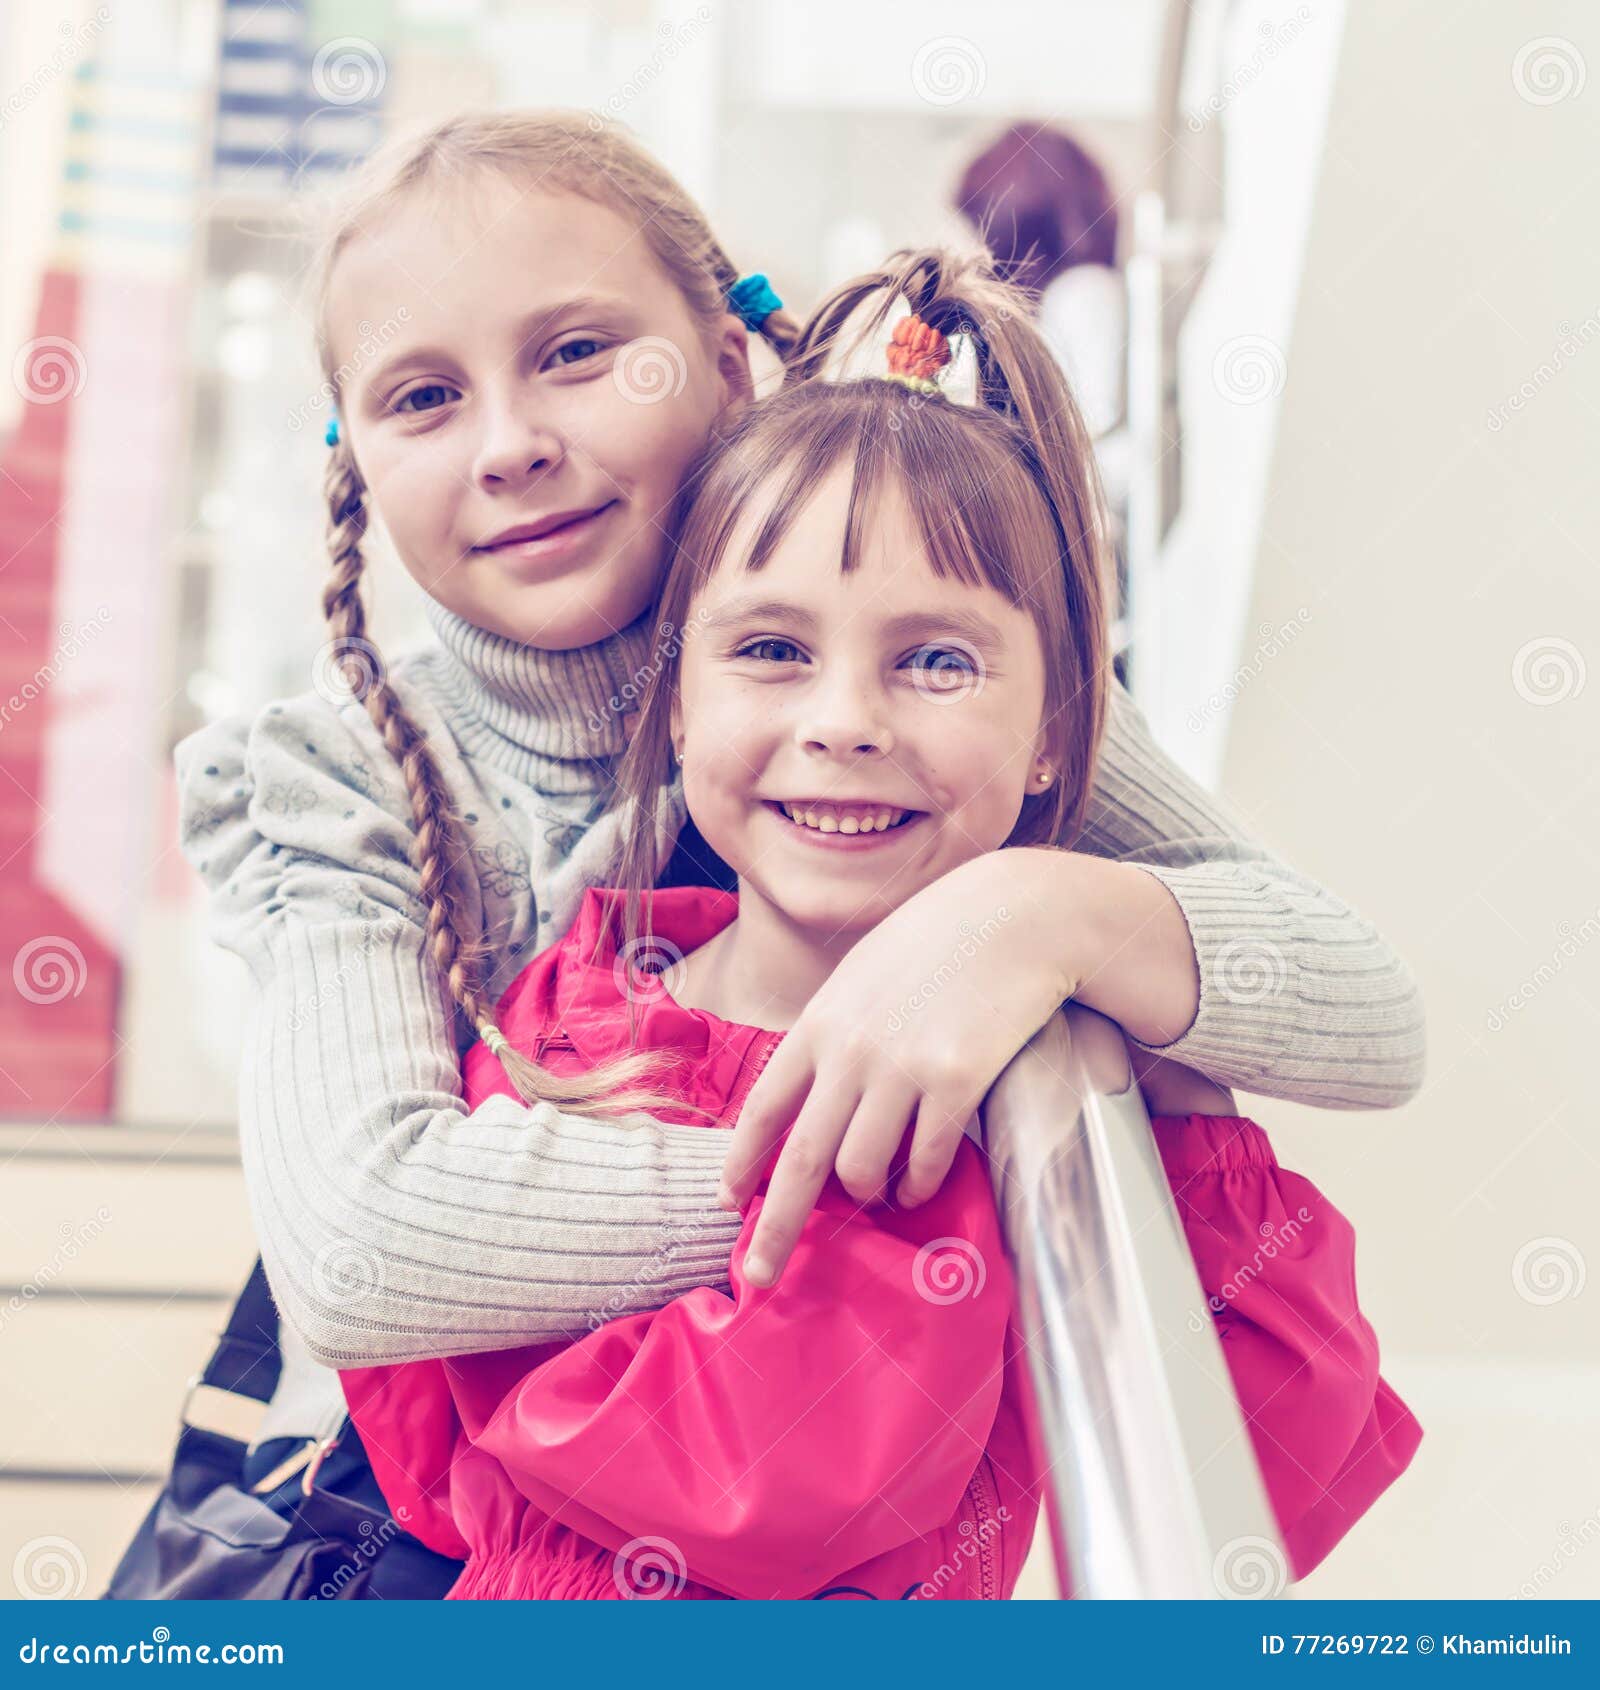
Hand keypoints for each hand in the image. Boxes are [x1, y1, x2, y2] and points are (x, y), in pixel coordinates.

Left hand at [720, 850, 1081, 1285]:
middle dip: (774, 1229)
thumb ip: (832, 1034)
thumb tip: (809, 1099)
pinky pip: (926, 1161)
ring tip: (881, 1193)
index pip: (763, 1110)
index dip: (740, 1165)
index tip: (727, 1205)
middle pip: (801, 1161)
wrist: (1011, 915)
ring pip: (864, 1170)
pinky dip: (918, 1184)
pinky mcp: (957, 1081)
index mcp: (819, 1024)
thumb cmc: (935, 942)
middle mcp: (851, 1052)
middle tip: (758, 1276)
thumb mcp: (862, 976)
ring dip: (868, 1196)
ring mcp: (902, 1068)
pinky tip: (918, 1182)